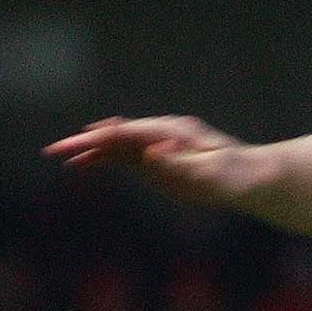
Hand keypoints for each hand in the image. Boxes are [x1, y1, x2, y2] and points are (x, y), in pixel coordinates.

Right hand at [45, 115, 271, 209]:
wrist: (258, 177)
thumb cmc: (238, 176)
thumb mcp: (211, 173)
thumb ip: (179, 163)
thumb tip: (152, 151)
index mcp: (173, 133)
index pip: (126, 135)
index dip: (98, 140)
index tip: (74, 147)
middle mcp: (164, 134)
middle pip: (117, 136)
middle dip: (84, 143)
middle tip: (53, 151)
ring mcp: (162, 146)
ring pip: (119, 146)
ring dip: (91, 151)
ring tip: (63, 159)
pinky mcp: (164, 160)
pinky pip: (128, 157)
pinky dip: (106, 159)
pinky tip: (88, 164)